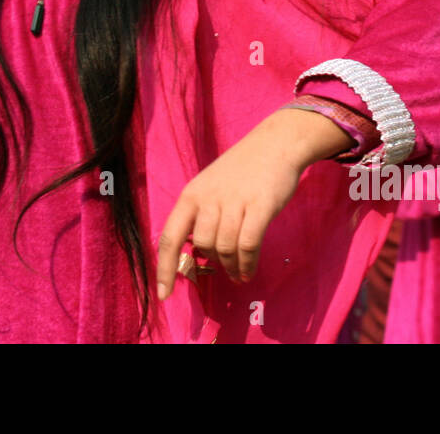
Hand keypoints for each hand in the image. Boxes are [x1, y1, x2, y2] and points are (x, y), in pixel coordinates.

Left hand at [156, 108, 350, 301]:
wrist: (275, 144)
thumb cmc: (241, 169)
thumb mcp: (210, 187)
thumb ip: (201, 215)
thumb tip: (195, 252)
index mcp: (191, 195)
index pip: (170, 237)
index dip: (164, 268)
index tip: (164, 295)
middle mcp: (208, 198)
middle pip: (201, 245)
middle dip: (212, 260)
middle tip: (225, 263)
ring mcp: (234, 201)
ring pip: (224, 247)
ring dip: (231, 266)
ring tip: (238, 274)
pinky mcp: (259, 206)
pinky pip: (248, 245)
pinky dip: (247, 264)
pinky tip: (248, 271)